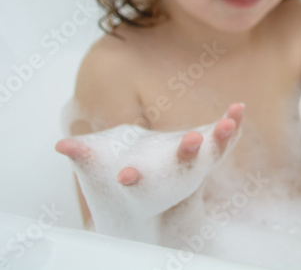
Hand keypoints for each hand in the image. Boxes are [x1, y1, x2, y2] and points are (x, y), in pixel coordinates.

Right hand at [57, 103, 243, 184]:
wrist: (150, 193)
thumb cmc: (120, 175)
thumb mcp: (97, 167)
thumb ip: (83, 155)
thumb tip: (62, 147)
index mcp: (145, 182)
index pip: (138, 184)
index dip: (133, 178)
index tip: (127, 176)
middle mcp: (173, 175)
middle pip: (183, 168)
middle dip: (188, 154)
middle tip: (192, 140)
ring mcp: (196, 164)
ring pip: (212, 153)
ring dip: (220, 138)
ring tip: (228, 121)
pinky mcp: (210, 150)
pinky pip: (226, 139)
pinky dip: (233, 126)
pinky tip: (239, 107)